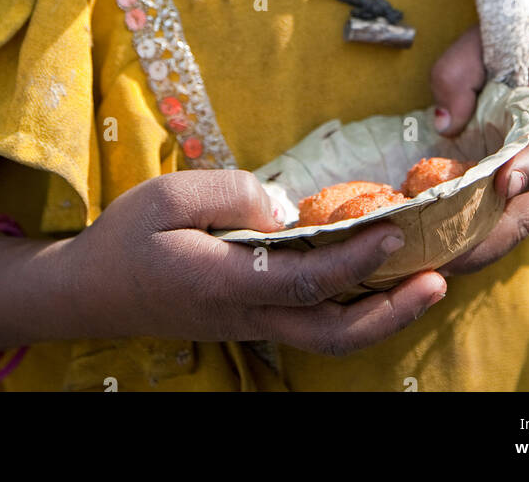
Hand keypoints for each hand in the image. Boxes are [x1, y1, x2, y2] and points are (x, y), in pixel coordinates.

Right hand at [63, 169, 447, 355]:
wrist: (90, 291)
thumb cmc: (127, 238)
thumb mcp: (168, 196)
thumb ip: (231, 193)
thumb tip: (286, 208)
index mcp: (225, 283)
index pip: (306, 278)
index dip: (356, 258)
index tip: (395, 231)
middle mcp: (246, 314)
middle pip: (332, 332)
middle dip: (390, 312)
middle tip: (437, 281)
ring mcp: (251, 323)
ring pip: (327, 335)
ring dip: (380, 315)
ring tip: (423, 282)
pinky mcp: (251, 319)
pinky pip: (312, 322)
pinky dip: (352, 307)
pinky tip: (375, 278)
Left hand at [427, 27, 528, 275]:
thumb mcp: (491, 42)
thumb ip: (461, 72)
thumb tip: (445, 124)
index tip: (504, 184)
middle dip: (484, 240)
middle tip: (436, 258)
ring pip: (522, 228)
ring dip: (480, 247)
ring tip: (429, 260)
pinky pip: (521, 228)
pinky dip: (487, 240)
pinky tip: (445, 246)